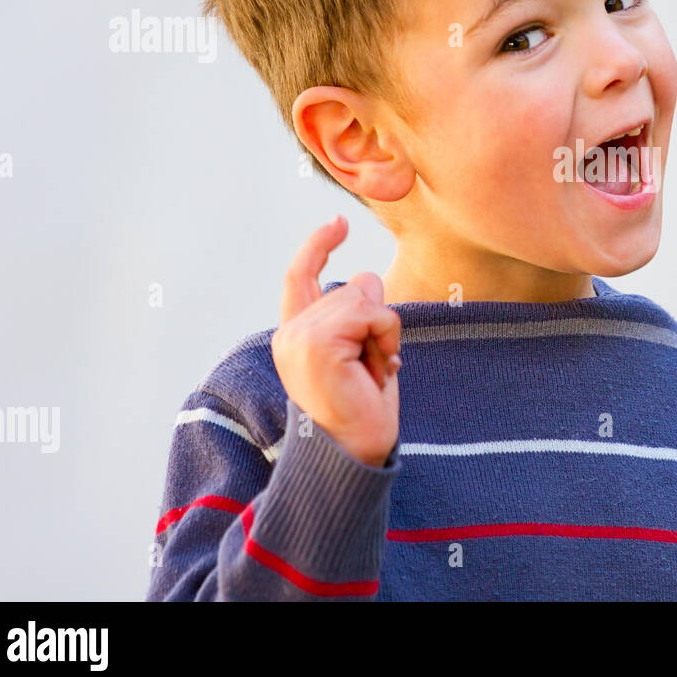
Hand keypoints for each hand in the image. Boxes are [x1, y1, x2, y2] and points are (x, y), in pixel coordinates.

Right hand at [271, 214, 400, 466]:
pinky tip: (377, 372)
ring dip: (385, 333)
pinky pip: (371, 314)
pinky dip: (385, 339)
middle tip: (374, 368)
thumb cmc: (364, 409)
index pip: (299, 277)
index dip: (318, 246)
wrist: (355, 454)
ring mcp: (300, 337)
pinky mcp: (317, 344)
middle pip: (355, 287)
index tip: (339, 222)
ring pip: (365, 297)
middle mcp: (291, 333)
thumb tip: (366, 275)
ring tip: (374, 372)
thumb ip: (359, 313)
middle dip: (379, 322)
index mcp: (296, 335)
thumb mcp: (362, 351)